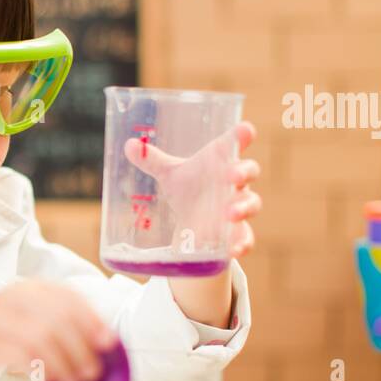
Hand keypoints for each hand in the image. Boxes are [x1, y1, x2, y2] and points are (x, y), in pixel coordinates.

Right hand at [0, 280, 116, 380]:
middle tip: (93, 371)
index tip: (108, 343)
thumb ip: (56, 322)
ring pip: (44, 337)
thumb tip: (97, 343)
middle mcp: (17, 298)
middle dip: (83, 348)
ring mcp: (1, 319)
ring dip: (66, 363)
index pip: (70, 298)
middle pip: (61, 319)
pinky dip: (42, 370)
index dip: (93, 320)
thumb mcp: (25, 315)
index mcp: (31, 289)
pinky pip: (23, 355)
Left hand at [124, 120, 261, 258]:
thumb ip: (151, 160)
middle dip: (243, 171)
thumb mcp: (170, 175)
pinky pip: (246, 237)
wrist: (195, 223)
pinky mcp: (237, 233)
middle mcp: (234, 183)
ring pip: (251, 203)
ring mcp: (238, 207)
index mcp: (220, 162)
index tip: (245, 129)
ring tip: (230, 214)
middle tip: (232, 175)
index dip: (242, 135)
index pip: (234, 143)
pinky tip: (234, 250)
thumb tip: (129, 145)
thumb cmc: (189, 188)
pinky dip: (242, 243)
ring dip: (243, 207)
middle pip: (248, 171)